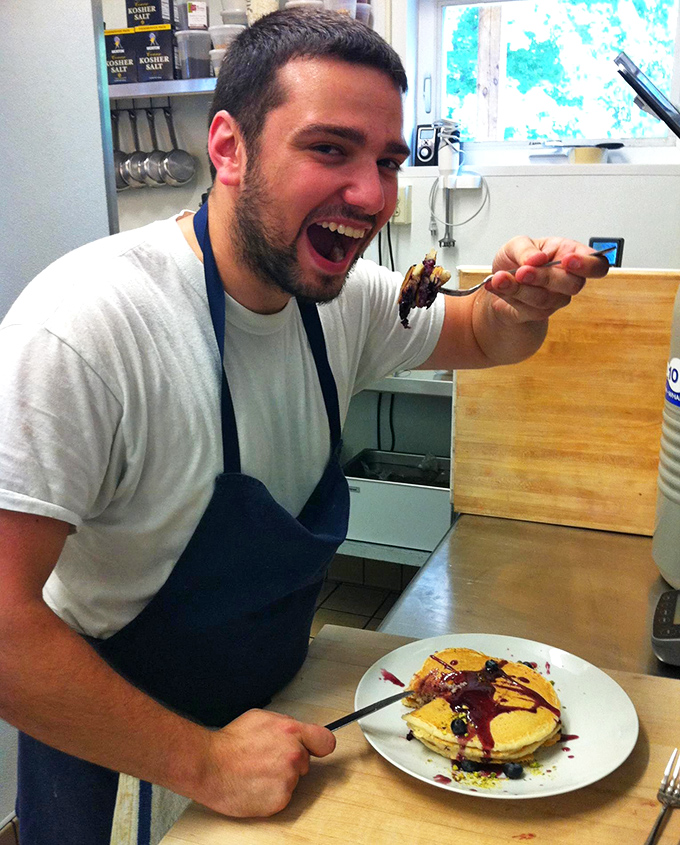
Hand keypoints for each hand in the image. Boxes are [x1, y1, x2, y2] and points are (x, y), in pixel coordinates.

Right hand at [194, 709, 335, 817]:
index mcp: (291, 731)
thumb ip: (285, 724)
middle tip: (268, 759)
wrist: (209, 766)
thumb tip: (295, 730)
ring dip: (280, 778)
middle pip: (306, 761)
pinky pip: (282, 796)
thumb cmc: (229, 743)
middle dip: (291, 760)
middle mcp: (294, 755)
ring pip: (293, 779)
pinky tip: (256, 785)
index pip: (326, 740)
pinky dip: (271, 794)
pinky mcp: (279, 800)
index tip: (319, 749)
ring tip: (257, 771)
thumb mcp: (260, 718)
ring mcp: (288, 779)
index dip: (320, 745)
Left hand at [483, 236, 610, 323]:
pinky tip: (495, 285)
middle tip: (522, 271)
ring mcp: (555, 299)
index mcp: (570, 254)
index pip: (597, 265)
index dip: (588, 265)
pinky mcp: (538, 313)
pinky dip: (507, 295)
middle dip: (545, 277)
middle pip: (572, 285)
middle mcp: (567, 280)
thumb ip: (526, 249)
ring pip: (545, 299)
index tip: (568, 260)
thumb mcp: (516, 244)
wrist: (499, 280)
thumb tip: (537, 259)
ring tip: (499, 277)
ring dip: (520, 288)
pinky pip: (526, 308)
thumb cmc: (517, 259)